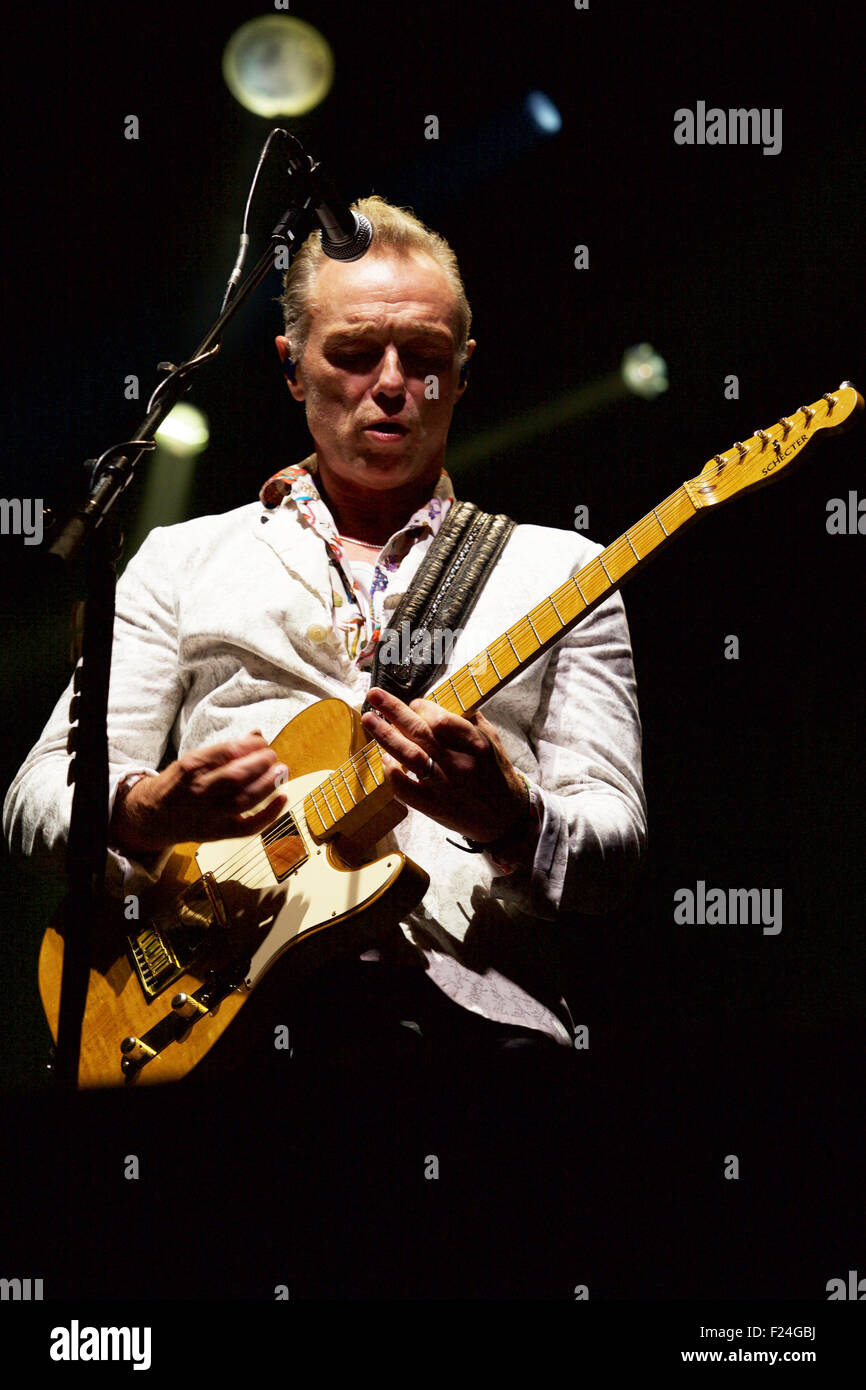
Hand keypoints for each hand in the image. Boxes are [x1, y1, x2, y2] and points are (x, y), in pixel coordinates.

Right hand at [109, 732, 288, 855]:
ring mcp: (211, 814)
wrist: (155, 816)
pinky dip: (270, 813)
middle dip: (262, 762)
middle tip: (272, 756)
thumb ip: (225, 750)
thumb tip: (258, 735)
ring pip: (246, 799)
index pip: (227, 752)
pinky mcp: (220, 832)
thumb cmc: (180, 783)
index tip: (262, 742)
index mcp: (192, 767)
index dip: (251, 745)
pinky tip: (283, 798)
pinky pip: (250, 826)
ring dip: (270, 783)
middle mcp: (201, 791)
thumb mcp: (195, 759)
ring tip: (281, 771)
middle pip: (238, 775)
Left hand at [360, 687, 528, 844]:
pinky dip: (391, 771)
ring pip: (409, 756)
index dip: (422, 708)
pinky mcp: (433, 806)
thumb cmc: (496, 775)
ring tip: (369, 719)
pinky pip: (404, 788)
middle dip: (394, 710)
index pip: (441, 720)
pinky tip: (385, 758)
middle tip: (374, 695)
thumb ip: (470, 720)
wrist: (504, 819)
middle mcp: (459, 765)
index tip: (415, 704)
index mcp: (476, 746)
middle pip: (420, 732)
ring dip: (385, 736)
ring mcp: (444, 787)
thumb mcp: (493, 742)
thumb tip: (441, 699)